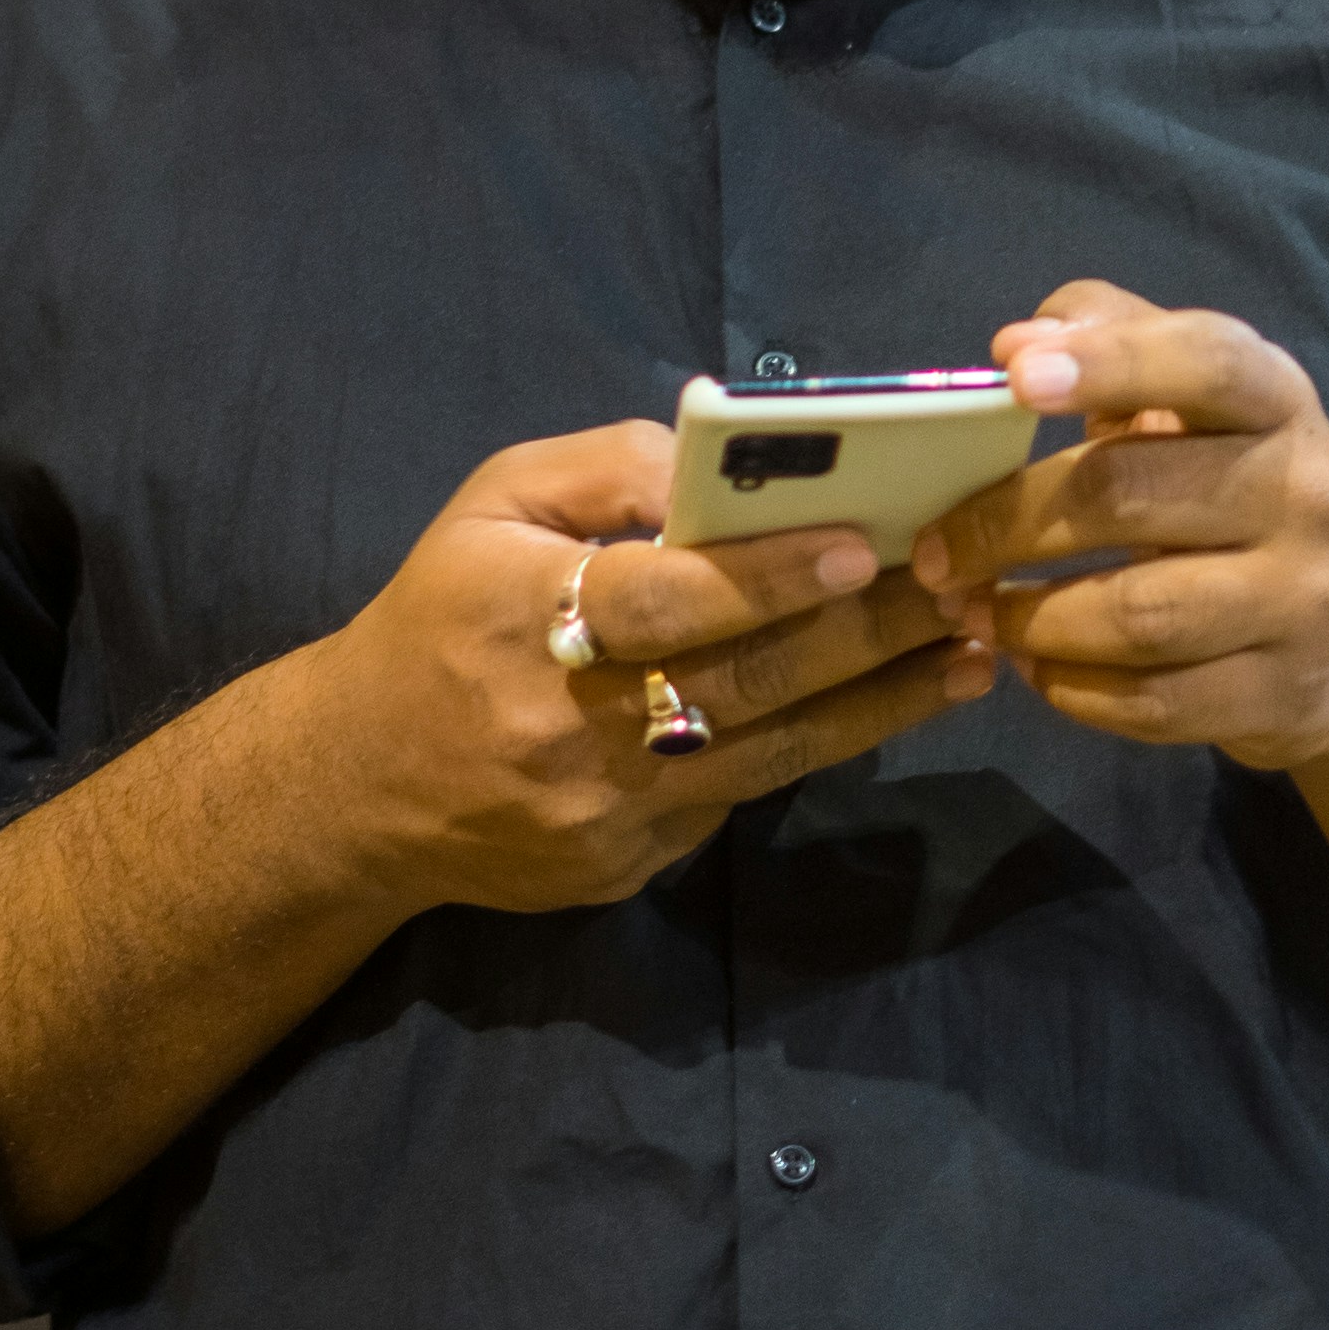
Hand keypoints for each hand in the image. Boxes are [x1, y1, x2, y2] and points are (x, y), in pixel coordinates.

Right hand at [319, 419, 998, 916]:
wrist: (357, 784)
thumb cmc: (442, 614)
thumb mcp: (492, 503)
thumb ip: (609, 468)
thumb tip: (725, 463)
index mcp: (525, 615)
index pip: (666, 598)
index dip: (768, 575)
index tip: (864, 544)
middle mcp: (567, 725)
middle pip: (742, 681)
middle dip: (865, 634)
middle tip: (965, 591)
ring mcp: (601, 811)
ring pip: (767, 756)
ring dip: (880, 705)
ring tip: (971, 658)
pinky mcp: (624, 866)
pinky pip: (734, 802)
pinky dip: (814, 749)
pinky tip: (882, 707)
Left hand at [917, 282, 1328, 773]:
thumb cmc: (1240, 489)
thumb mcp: (1199, 401)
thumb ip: (1114, 336)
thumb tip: (1016, 342)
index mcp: (1277, 402)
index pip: (1206, 363)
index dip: (1111, 362)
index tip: (1012, 376)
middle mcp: (1302, 494)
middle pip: (1127, 495)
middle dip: (1006, 524)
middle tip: (935, 550)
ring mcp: (1300, 603)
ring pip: (1136, 615)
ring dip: (1031, 619)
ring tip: (977, 612)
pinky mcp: (1281, 696)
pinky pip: (1153, 702)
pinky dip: (1071, 689)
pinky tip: (1035, 666)